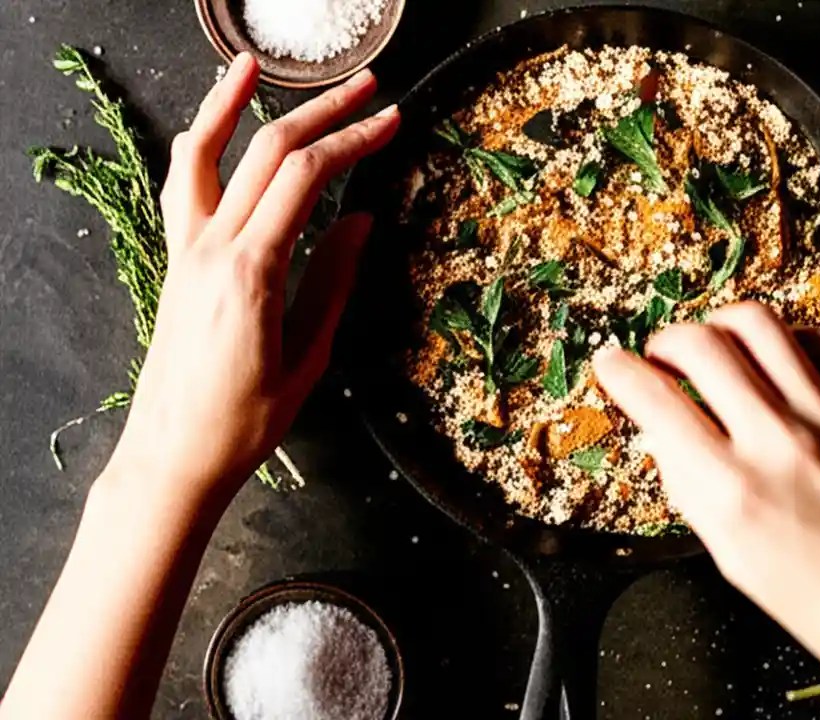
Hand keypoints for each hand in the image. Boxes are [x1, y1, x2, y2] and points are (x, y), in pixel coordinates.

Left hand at [110, 53, 399, 496]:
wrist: (174, 454)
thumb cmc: (245, 421)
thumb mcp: (308, 355)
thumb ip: (332, 280)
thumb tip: (361, 220)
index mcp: (251, 271)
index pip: (306, 178)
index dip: (353, 140)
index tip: (392, 121)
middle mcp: (210, 247)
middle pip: (267, 151)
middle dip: (322, 111)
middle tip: (368, 89)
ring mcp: (185, 249)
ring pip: (205, 151)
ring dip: (232, 102)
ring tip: (255, 66)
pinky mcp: (176, 260)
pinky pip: (181, 184)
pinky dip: (199, 144)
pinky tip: (215, 127)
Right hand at [594, 303, 819, 719]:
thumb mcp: (739, 564)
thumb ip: (697, 494)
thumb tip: (669, 438)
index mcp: (733, 493)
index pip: (654, 401)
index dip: (619, 372)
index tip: (612, 364)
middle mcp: (777, 441)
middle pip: (699, 345)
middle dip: (665, 340)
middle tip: (663, 356)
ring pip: (756, 324)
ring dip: (721, 325)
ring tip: (717, 345)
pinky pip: (815, 342)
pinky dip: (783, 341)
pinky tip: (778, 361)